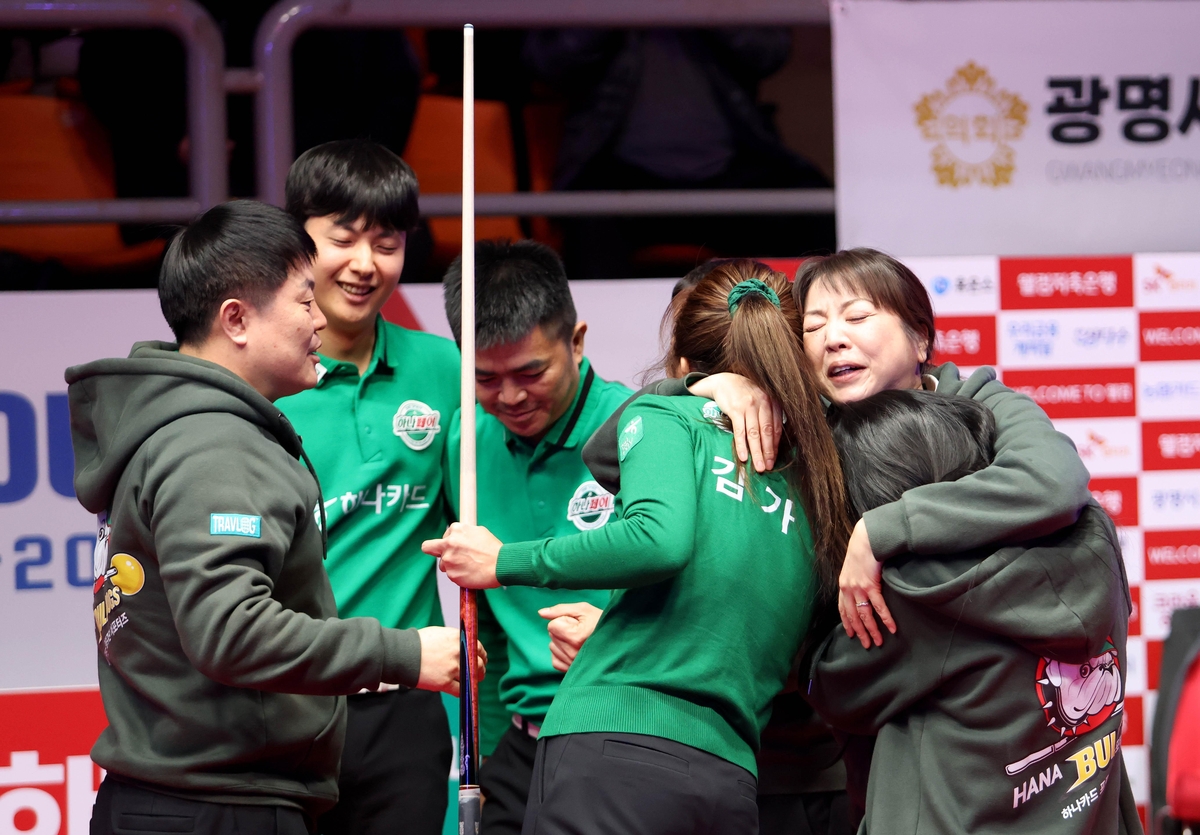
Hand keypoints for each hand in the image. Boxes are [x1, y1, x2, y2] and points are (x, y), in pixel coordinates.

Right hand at [417, 626, 486, 696]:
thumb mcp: (439, 634)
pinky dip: (462, 691)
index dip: (481, 655)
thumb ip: (453, 641)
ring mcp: (453, 668)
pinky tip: (461, 690)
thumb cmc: (418, 643)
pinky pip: (460, 690)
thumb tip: (463, 647)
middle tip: (480, 672)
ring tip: (473, 682)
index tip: (481, 659)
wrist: (403, 654)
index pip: (478, 647)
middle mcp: (458, 652)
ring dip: (474, 681)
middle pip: (478, 663)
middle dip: (480, 669)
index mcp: (457, 638)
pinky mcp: (445, 682)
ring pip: (472, 677)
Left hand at [422, 523, 502, 588]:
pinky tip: (470, 573)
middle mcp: (449, 543)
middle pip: (429, 547)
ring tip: (468, 566)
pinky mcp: (451, 574)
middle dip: (434, 551)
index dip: (448, 542)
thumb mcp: (479, 532)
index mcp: (456, 530)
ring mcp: (448, 559)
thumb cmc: (493, 550)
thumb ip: (463, 534)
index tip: (455, 546)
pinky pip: (451, 575)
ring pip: (443, 564)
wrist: (501, 565)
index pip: (442, 536)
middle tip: (446, 556)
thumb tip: (458, 535)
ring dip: (451, 566)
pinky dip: (459, 576)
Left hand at [539, 602, 601, 671]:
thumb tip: (541, 613)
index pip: (552, 625)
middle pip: (552, 636)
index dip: (564, 620)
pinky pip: (555, 660)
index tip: (578, 623)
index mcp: (576, 637)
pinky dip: (561, 654)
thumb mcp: (582, 610)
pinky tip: (573, 649)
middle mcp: (573, 653)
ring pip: (552, 647)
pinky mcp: (572, 671)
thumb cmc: (601, 622)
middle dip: (562, 630)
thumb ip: (560, 610)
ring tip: (579, 640)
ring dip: (562, 642)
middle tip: (580, 631)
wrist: (617, 639)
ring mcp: (573, 664)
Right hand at [687, 372, 782, 470]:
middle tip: (768, 467)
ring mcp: (749, 406)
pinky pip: (740, 430)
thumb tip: (774, 440)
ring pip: (754, 433)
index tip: (774, 460)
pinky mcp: (735, 409)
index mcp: (771, 402)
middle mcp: (762, 403)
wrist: (724, 380)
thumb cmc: (744, 394)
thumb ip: (768, 415)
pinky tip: (744, 456)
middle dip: (768, 452)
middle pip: (767, 432)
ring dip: (757, 452)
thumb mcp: (760, 400)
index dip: (776, 446)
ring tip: (759, 467)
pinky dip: (742, 445)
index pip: (776, 428)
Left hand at [837, 519, 895, 648]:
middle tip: (866, 644)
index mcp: (843, 585)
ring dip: (872, 630)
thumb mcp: (853, 567)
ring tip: (878, 641)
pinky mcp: (870, 585)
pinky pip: (879, 606)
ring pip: (864, 615)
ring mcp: (858, 588)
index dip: (847, 622)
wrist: (866, 539)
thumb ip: (855, 579)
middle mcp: (847, 589)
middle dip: (859, 632)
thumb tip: (862, 588)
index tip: (850, 633)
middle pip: (853, 616)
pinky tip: (891, 628)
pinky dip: (886, 619)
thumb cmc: (862, 550)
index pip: (843, 609)